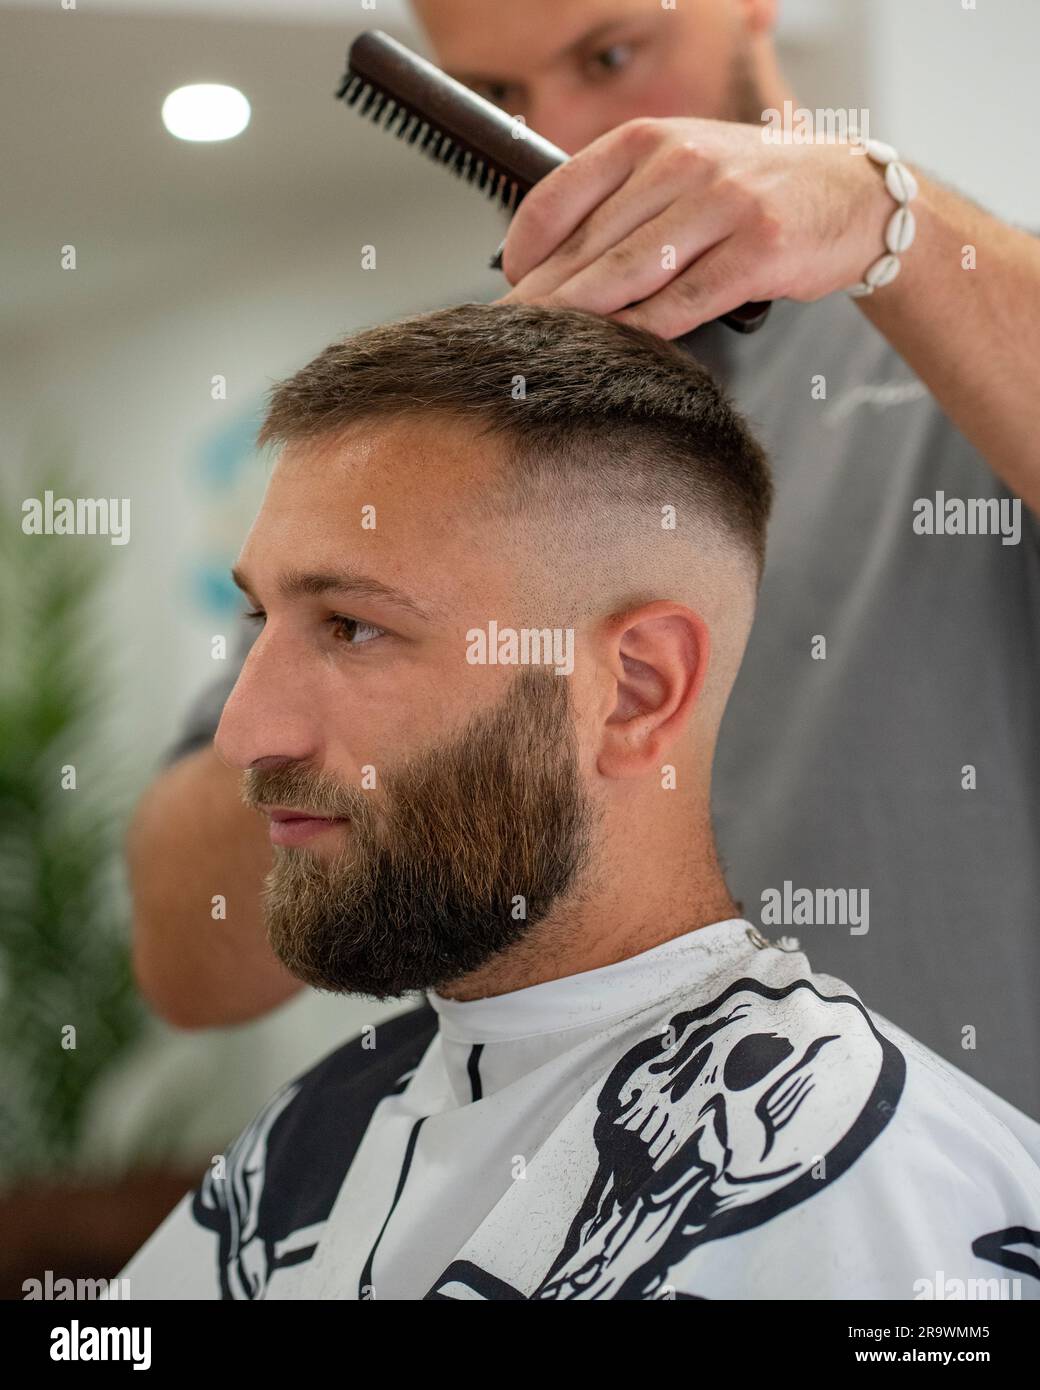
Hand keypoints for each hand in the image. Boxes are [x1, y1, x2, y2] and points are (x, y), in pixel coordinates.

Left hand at [495, 116, 893, 335]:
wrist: (851, 196)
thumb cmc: (751, 193)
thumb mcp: (681, 169)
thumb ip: (621, 203)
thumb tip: (549, 263)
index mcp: (648, 139)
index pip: (559, 194)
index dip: (524, 249)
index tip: (509, 289)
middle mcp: (681, 162)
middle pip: (588, 244)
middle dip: (542, 298)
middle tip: (506, 336)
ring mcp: (722, 203)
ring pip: (628, 273)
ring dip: (579, 318)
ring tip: (546, 349)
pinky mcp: (758, 249)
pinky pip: (683, 302)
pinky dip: (643, 331)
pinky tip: (613, 352)